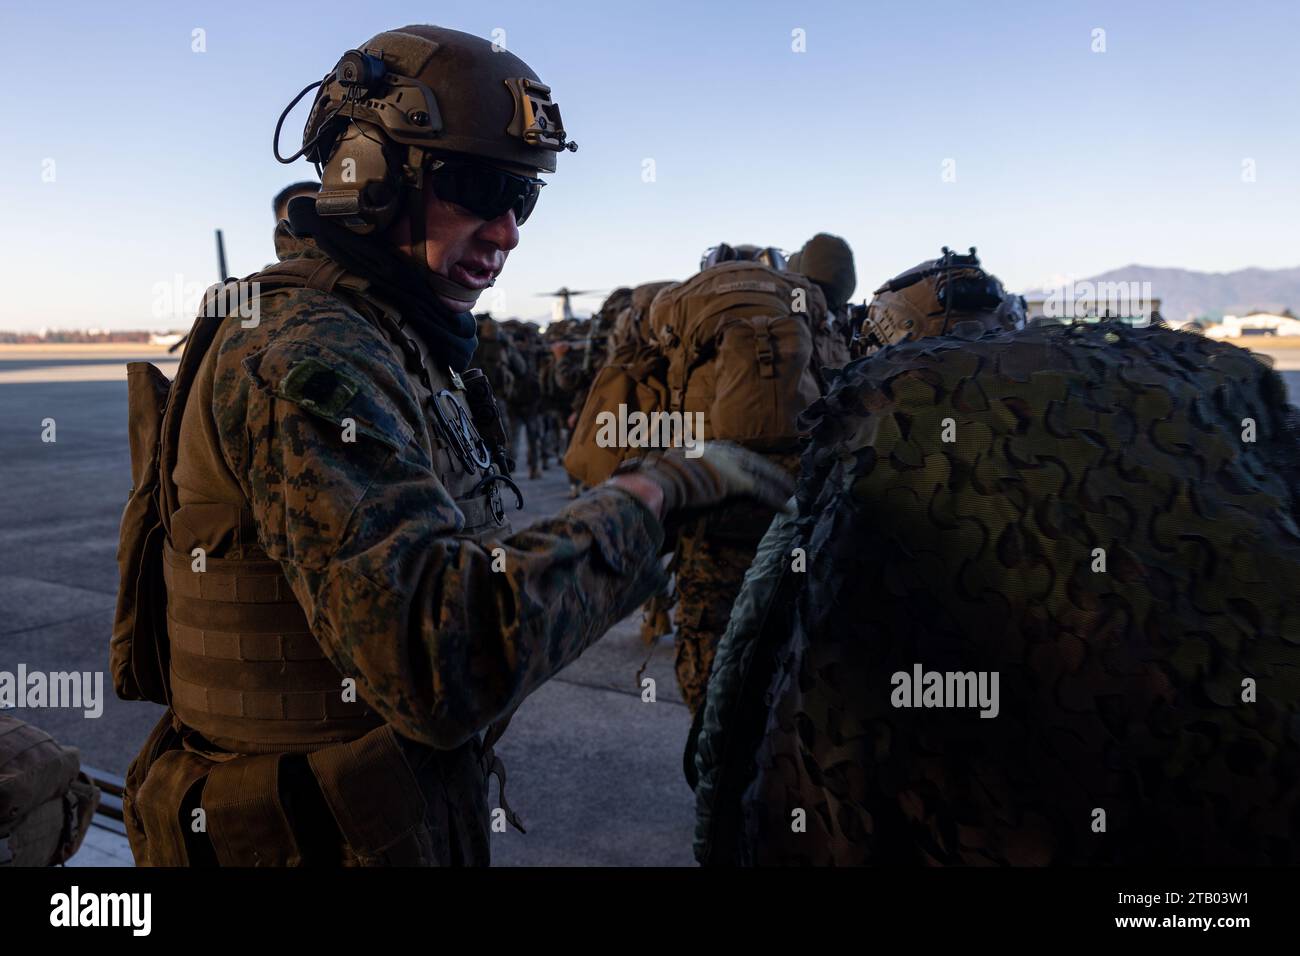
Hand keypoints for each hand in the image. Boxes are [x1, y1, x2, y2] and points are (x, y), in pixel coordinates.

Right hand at [607, 442, 795, 519]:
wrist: (651, 485)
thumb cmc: (651, 484)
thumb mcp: (667, 477)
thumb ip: (677, 477)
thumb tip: (667, 482)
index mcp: (703, 448)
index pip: (734, 453)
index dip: (750, 464)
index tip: (760, 472)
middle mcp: (718, 451)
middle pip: (752, 461)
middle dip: (772, 472)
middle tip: (789, 483)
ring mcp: (728, 465)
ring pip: (762, 476)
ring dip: (780, 487)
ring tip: (794, 495)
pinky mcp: (735, 482)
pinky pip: (762, 493)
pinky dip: (777, 501)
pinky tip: (789, 509)